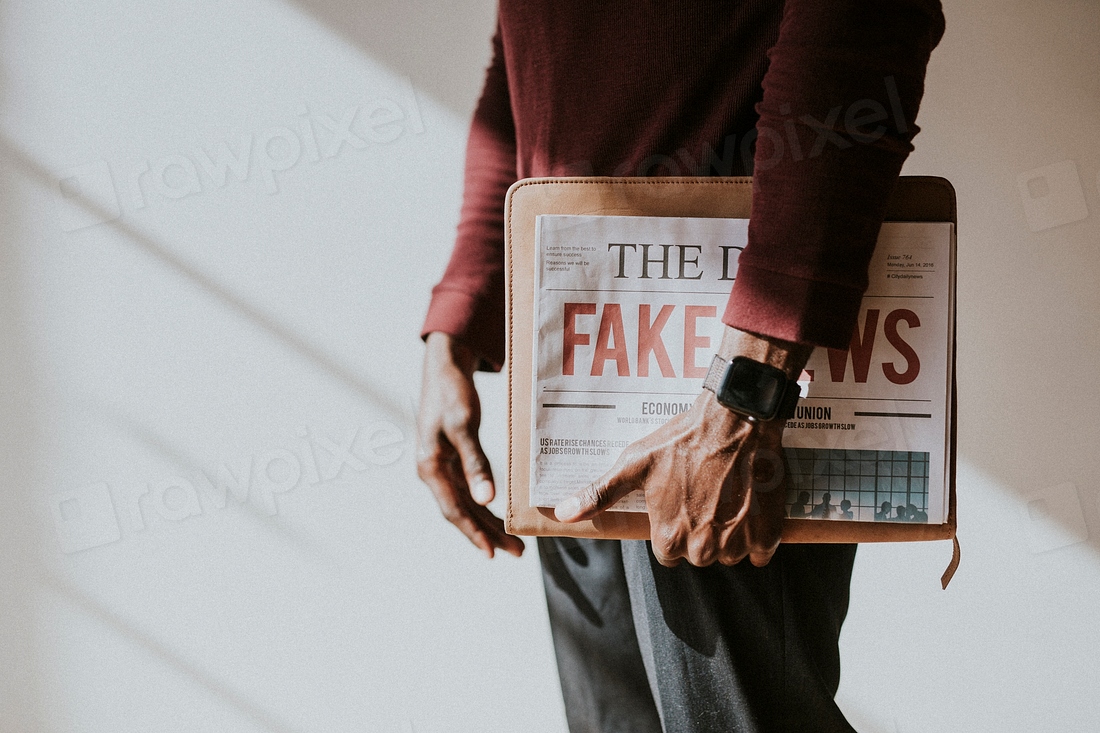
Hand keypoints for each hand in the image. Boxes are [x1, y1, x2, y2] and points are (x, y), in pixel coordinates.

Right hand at [416, 332, 524, 558]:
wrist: (444, 367)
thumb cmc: (452, 394)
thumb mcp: (464, 426)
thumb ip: (475, 463)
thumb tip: (487, 500)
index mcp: (431, 468)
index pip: (454, 511)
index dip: (473, 534)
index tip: (492, 554)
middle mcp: (433, 471)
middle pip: (461, 512)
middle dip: (487, 534)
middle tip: (515, 553)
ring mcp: (442, 466)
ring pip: (466, 503)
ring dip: (487, 523)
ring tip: (512, 541)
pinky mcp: (452, 457)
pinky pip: (469, 489)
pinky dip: (485, 504)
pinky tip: (499, 512)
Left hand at [554, 327, 808, 567]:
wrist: (734, 420)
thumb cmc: (681, 441)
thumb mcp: (634, 464)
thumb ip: (598, 494)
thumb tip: (562, 515)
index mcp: (670, 537)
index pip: (667, 554)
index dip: (670, 529)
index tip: (677, 504)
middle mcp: (703, 548)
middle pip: (697, 556)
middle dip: (698, 533)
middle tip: (701, 497)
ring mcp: (737, 543)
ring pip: (728, 556)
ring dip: (726, 535)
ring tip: (724, 498)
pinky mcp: (767, 533)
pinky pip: (760, 553)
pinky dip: (756, 536)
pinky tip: (747, 506)